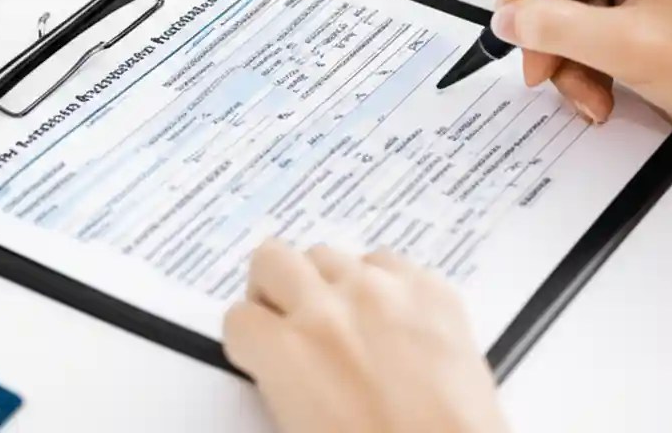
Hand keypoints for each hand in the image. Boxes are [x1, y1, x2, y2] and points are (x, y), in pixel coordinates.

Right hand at [223, 240, 508, 432]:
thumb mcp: (298, 427)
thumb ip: (281, 377)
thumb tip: (281, 360)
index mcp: (288, 352)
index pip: (239, 317)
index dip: (251, 340)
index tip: (263, 350)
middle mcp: (329, 307)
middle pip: (272, 259)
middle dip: (274, 290)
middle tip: (290, 320)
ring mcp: (383, 291)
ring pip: (328, 255)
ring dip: (327, 283)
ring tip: (347, 322)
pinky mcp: (432, 290)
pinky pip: (387, 262)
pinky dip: (382, 284)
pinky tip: (391, 320)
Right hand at [494, 0, 671, 168]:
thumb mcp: (628, 45)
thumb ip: (556, 27)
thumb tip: (507, 19)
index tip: (513, 7)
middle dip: (545, 25)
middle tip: (534, 64)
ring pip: (572, 13)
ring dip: (565, 58)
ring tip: (580, 95)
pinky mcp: (644, 26)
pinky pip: (590, 39)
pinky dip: (585, 72)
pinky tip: (600, 101)